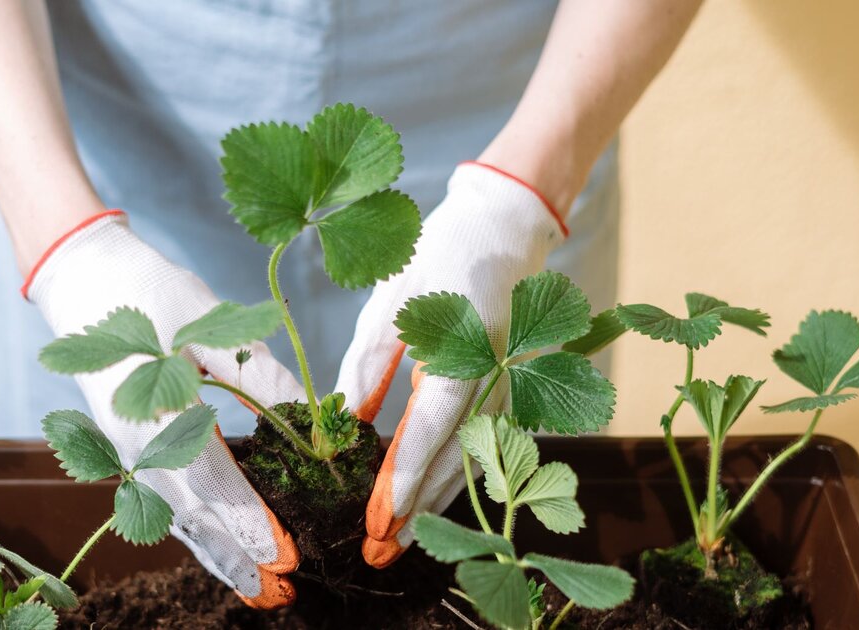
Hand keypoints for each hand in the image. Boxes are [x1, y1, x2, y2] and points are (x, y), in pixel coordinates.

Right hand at [26, 211, 302, 607]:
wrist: (81, 274)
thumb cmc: (149, 290)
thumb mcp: (210, 324)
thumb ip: (258, 376)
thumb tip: (312, 420)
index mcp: (152, 412)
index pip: (210, 481)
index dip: (251, 520)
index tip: (287, 553)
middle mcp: (133, 444)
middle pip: (190, 516)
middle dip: (237, 557)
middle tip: (282, 591)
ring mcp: (125, 450)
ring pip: (175, 517)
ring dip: (217, 556)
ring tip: (258, 590)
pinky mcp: (127, 447)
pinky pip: (163, 500)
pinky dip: (196, 531)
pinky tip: (223, 550)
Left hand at [333, 162, 567, 567]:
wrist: (503, 226)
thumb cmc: (438, 255)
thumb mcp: (391, 302)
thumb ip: (369, 365)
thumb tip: (348, 423)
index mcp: (462, 351)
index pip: (428, 430)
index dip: (401, 480)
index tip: (376, 520)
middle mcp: (493, 377)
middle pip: (455, 460)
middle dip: (416, 510)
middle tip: (378, 551)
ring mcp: (508, 385)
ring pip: (474, 460)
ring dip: (438, 503)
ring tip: (400, 539)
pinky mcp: (510, 388)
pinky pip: (486, 445)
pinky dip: (457, 478)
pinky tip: (432, 500)